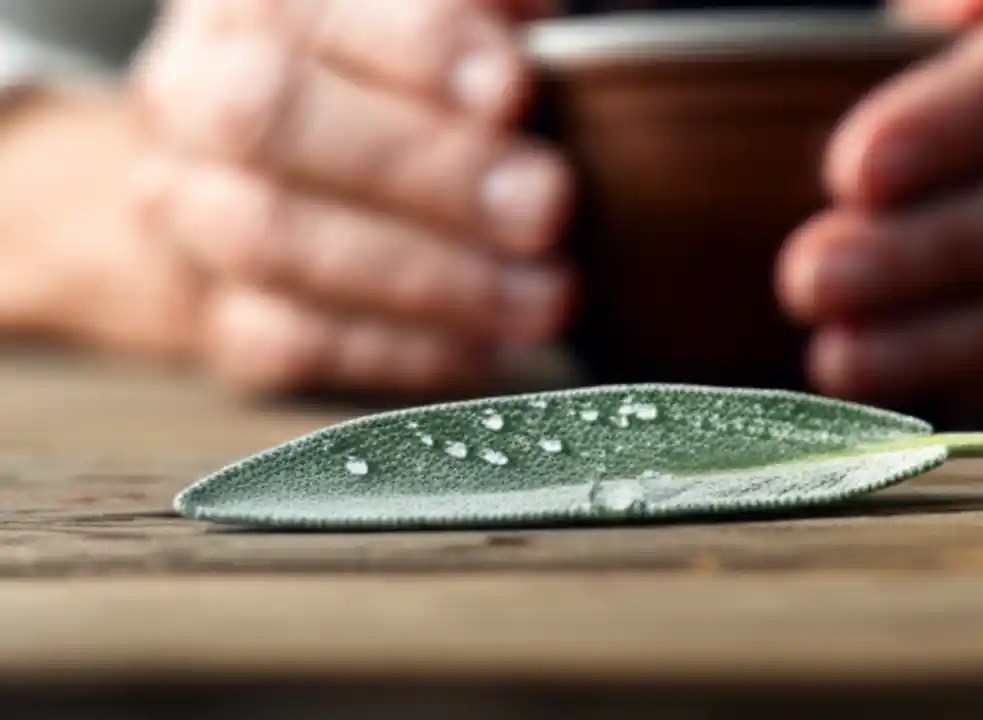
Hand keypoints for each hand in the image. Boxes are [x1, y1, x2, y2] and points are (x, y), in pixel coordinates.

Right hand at [132, 0, 574, 394]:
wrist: (228, 186)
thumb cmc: (363, 93)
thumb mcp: (404, 28)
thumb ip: (470, 18)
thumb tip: (545, 13)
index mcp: (248, 6)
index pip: (307, 7)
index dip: (414, 45)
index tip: (512, 91)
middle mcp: (192, 98)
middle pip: (270, 120)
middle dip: (421, 167)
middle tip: (544, 205)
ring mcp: (186, 214)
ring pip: (273, 242)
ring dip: (427, 277)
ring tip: (544, 295)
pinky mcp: (210, 319)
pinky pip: (289, 344)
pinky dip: (400, 350)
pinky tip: (487, 345)